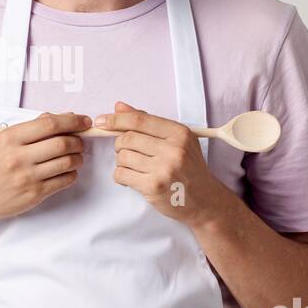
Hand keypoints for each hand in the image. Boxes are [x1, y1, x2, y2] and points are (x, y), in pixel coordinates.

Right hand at [0, 112, 89, 224]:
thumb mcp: (5, 140)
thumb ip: (33, 128)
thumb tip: (63, 117)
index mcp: (10, 138)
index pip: (49, 124)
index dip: (72, 121)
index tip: (83, 121)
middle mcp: (18, 157)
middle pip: (62, 143)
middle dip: (77, 140)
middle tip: (79, 141)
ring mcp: (27, 177)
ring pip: (67, 162)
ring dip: (78, 157)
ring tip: (75, 156)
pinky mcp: (35, 194)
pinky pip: (64, 180)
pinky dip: (72, 173)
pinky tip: (67, 170)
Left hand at [96, 101, 226, 225]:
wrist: (205, 200)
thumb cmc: (189, 168)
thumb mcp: (177, 140)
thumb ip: (149, 122)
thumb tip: (119, 107)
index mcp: (179, 133)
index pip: (139, 120)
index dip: (116, 119)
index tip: (101, 120)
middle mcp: (173, 149)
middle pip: (127, 138)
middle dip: (120, 144)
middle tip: (127, 151)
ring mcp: (163, 169)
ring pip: (122, 157)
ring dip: (122, 161)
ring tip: (135, 166)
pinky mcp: (153, 187)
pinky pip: (121, 174)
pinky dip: (121, 176)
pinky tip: (133, 178)